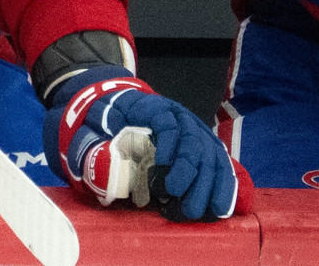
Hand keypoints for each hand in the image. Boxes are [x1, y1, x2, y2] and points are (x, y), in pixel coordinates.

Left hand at [49, 73, 248, 220]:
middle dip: (188, 173)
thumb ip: (96, 148)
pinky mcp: (207, 150)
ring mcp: (197, 132)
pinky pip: (222, 166)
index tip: (159, 174)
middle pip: (193, 141)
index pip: (165, 121)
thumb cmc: (108, 128)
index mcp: (151, 107)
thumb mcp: (95, 132)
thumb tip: (106, 171)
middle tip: (174, 198)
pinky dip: (224, 187)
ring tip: (195, 211)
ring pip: (212, 155)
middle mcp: (180, 117)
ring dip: (208, 186)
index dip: (167, 146)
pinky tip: (219, 208)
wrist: (120, 116)